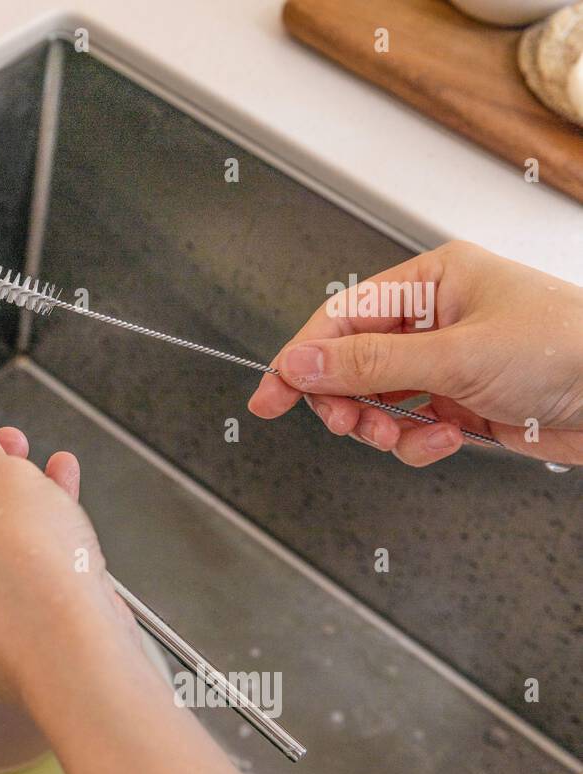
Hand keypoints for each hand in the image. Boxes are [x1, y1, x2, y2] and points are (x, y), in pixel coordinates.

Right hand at [248, 241, 582, 466]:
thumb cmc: (569, 348)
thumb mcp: (455, 355)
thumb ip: (368, 362)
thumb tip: (299, 363)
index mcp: (432, 282)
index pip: (341, 317)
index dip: (301, 357)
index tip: (269, 394)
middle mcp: (435, 319)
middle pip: (352, 362)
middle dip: (346, 400)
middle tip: (346, 423)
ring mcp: (447, 363)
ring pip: (377, 401)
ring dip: (383, 426)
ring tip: (405, 435)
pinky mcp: (462, 402)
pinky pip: (409, 427)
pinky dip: (417, 441)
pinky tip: (444, 439)